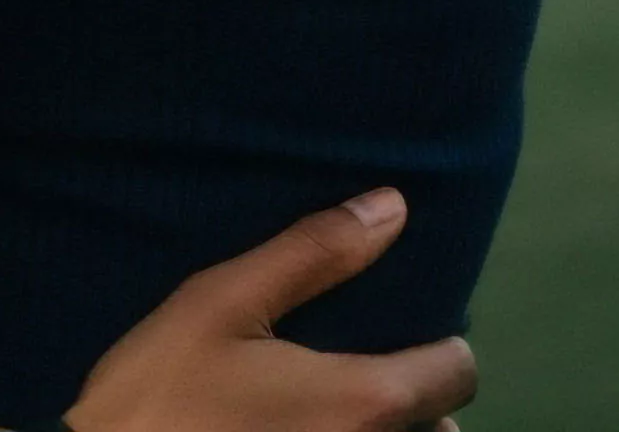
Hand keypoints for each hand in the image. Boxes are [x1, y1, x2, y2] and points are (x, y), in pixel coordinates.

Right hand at [60, 192, 479, 431]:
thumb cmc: (160, 393)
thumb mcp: (220, 303)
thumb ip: (310, 255)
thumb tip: (392, 208)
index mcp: (366, 402)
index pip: (458, 374)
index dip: (437, 347)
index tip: (395, 332)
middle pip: (439, 426)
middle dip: (411, 398)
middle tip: (353, 371)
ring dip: (385, 431)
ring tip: (325, 408)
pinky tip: (294, 428)